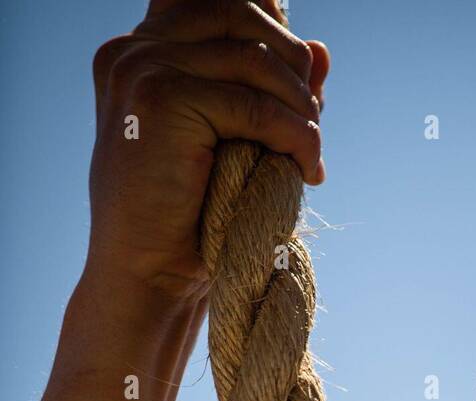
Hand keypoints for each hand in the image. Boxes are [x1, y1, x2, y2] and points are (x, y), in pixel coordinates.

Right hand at [87, 0, 328, 300]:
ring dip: (300, 108)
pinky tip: (307, 169)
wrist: (148, 278)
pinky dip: (294, 136)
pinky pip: (255, 104)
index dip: (270, 24)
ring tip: (311, 155)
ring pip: (254, 59)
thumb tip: (320, 49)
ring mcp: (143, 68)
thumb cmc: (189, 223)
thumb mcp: (236, 145)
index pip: (219, 1)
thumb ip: (271, 93)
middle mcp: (135, 49)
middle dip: (291, 66)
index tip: (302, 78)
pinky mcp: (161, 99)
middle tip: (312, 124)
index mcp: (143, 51)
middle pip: (241, 15)